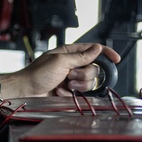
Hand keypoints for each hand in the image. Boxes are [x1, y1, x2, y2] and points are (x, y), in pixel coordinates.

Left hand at [0, 43, 121, 98]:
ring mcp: (70, 78)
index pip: (93, 50)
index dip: (106, 53)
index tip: (116, 59)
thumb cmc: (37, 74)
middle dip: (84, 74)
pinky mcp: (68, 90)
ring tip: (64, 85)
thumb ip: (81, 56)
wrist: (25, 92)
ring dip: (78, 84)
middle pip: (94, 68)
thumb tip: (97, 49)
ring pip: (89, 81)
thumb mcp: (60, 61)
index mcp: (69, 53)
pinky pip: (81, 92)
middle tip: (70, 76)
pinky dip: (72, 93)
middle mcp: (72, 64)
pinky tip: (60, 92)